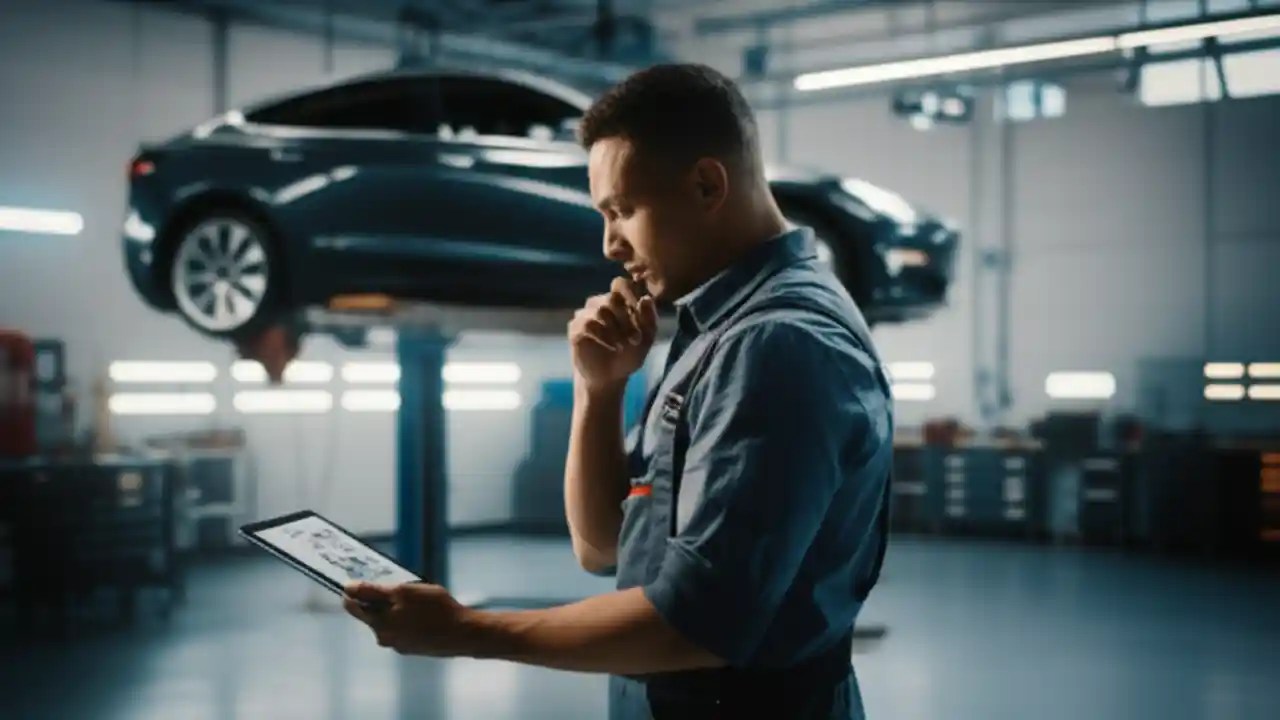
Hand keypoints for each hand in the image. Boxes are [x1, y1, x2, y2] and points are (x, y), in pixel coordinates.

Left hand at [343, 581, 474, 656]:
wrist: (462, 633)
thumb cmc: (434, 608)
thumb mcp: (404, 592)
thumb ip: (373, 591)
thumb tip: (348, 588)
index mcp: (378, 623)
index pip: (352, 606)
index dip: (353, 591)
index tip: (358, 580)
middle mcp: (383, 637)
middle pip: (370, 614)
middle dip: (378, 599)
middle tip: (396, 586)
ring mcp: (398, 645)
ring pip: (387, 621)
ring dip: (394, 609)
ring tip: (415, 599)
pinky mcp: (411, 648)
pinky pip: (401, 629)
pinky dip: (405, 619)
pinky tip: (422, 613)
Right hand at [569, 277, 657, 391]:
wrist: (610, 378)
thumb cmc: (628, 356)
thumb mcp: (646, 339)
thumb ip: (649, 319)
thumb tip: (646, 298)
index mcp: (618, 302)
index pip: (621, 284)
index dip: (631, 294)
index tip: (641, 312)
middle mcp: (600, 304)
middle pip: (611, 298)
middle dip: (626, 318)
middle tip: (635, 339)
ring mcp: (585, 315)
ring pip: (599, 310)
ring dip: (616, 329)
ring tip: (624, 345)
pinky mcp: (575, 329)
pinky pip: (587, 324)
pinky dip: (603, 335)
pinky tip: (612, 347)